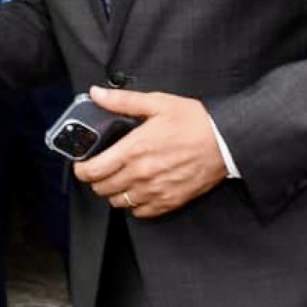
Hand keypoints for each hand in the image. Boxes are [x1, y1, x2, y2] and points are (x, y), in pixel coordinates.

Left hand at [73, 86, 226, 218]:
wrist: (226, 142)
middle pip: (102, 189)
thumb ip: (122, 101)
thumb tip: (96, 94)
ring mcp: (155, 191)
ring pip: (119, 202)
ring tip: (118, 179)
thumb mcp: (157, 103)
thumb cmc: (193, 121)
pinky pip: (140, 212)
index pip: (93, 171)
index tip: (81, 164)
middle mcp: (141, 174)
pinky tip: (138, 190)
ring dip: (114, 192)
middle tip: (100, 168)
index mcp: (134, 150)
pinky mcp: (169, 201)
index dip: (81, 169)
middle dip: (96, 179)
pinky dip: (134, 204)